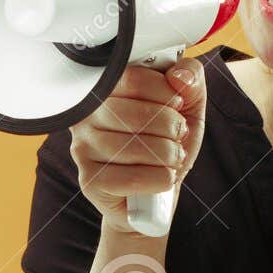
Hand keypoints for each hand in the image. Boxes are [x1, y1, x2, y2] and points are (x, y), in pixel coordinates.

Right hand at [69, 58, 207, 235]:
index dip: (165, 92)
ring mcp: (83, 148)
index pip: (132, 78)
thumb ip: (190, 78)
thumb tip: (179, 77)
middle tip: (178, 135)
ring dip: (168, 154)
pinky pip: (130, 178)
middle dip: (170, 126)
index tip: (176, 104)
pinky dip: (159, 178)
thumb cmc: (165, 143)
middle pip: (133, 114)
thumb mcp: (188, 106)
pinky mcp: (90, 180)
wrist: (156, 195)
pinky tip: (164, 177)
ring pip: (133, 147)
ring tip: (173, 158)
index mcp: (106, 89)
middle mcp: (86, 116)